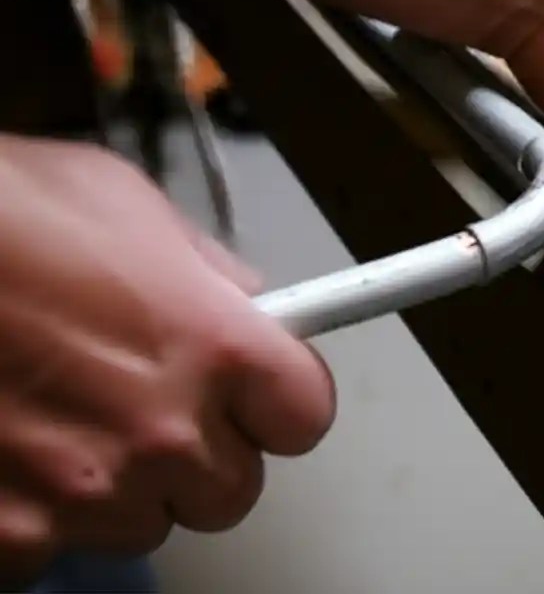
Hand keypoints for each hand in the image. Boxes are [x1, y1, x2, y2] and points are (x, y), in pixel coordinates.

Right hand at [0, 135, 333, 585]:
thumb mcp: (118, 203)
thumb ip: (201, 269)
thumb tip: (244, 301)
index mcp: (217, 345)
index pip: (304, 416)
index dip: (276, 404)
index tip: (255, 397)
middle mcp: (165, 430)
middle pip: (231, 488)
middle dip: (196, 453)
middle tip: (141, 405)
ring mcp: (85, 490)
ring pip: (143, 523)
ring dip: (113, 483)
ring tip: (51, 413)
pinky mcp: (11, 535)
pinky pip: (50, 547)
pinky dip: (29, 512)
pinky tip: (2, 448)